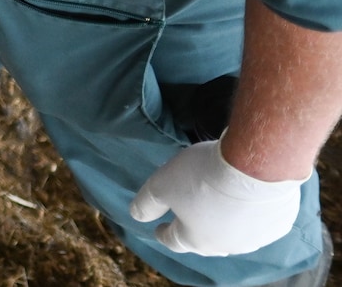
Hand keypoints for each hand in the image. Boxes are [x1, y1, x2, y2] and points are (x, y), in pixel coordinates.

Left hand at [130, 141, 303, 255]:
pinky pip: (260, 223)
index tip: (158, 230)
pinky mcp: (278, 224)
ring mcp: (256, 237)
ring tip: (218, 210)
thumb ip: (147, 203)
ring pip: (235, 235)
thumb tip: (136, 215)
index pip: (173, 240)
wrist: (258, 168)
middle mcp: (227, 245)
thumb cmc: (204, 177)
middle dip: (195, 232)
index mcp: (196, 239)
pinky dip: (251, 216)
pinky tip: (248, 204)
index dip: (163, 233)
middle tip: (189, 221)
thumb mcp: (162, 184)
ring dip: (225, 224)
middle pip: (205, 242)